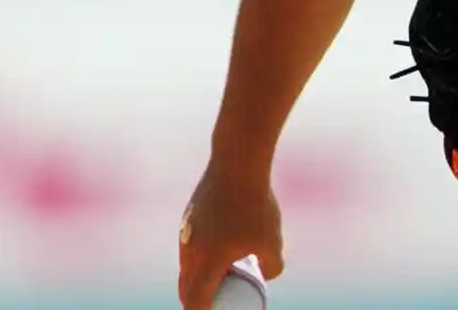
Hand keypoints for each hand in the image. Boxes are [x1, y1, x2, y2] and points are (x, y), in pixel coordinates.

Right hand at [177, 163, 284, 309]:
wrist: (237, 162)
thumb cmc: (256, 204)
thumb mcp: (272, 240)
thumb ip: (272, 266)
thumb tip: (266, 276)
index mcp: (205, 262)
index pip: (194, 301)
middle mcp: (189, 250)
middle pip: (186, 287)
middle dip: (198, 300)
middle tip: (218, 303)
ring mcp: (186, 231)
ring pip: (187, 265)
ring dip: (199, 277)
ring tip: (222, 277)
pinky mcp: (189, 216)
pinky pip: (191, 245)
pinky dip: (201, 255)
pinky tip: (219, 249)